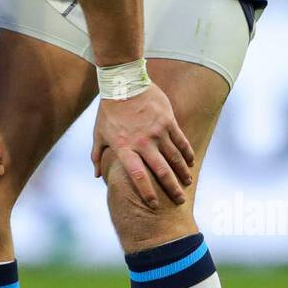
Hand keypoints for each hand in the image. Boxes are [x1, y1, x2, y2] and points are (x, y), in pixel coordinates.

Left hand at [90, 85, 194, 205]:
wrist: (123, 83)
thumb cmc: (108, 111)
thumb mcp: (99, 134)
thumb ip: (97, 156)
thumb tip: (97, 175)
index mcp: (124, 148)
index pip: (138, 176)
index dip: (147, 192)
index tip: (154, 204)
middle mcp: (142, 143)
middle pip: (161, 171)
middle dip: (172, 189)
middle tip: (179, 201)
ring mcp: (157, 132)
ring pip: (175, 158)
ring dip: (182, 173)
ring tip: (187, 183)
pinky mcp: (168, 121)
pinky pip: (181, 141)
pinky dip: (187, 153)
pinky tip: (190, 162)